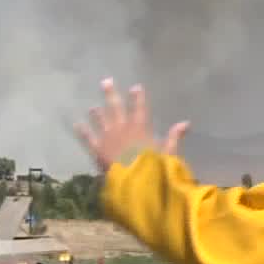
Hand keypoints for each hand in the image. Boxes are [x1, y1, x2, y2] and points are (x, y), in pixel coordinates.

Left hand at [74, 78, 189, 173]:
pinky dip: (82, 132)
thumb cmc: (152, 168)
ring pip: (101, 120)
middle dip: (110, 94)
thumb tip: (186, 123)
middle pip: (115, 107)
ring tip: (92, 107)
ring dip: (97, 113)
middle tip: (105, 81)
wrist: (133, 182)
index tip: (135, 87)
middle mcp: (122, 128)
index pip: (139, 108)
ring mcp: (108, 137)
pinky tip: (77, 125)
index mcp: (140, 128)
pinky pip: (88, 138)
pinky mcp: (97, 149)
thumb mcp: (168, 153)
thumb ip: (174, 136)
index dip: (138, 97)